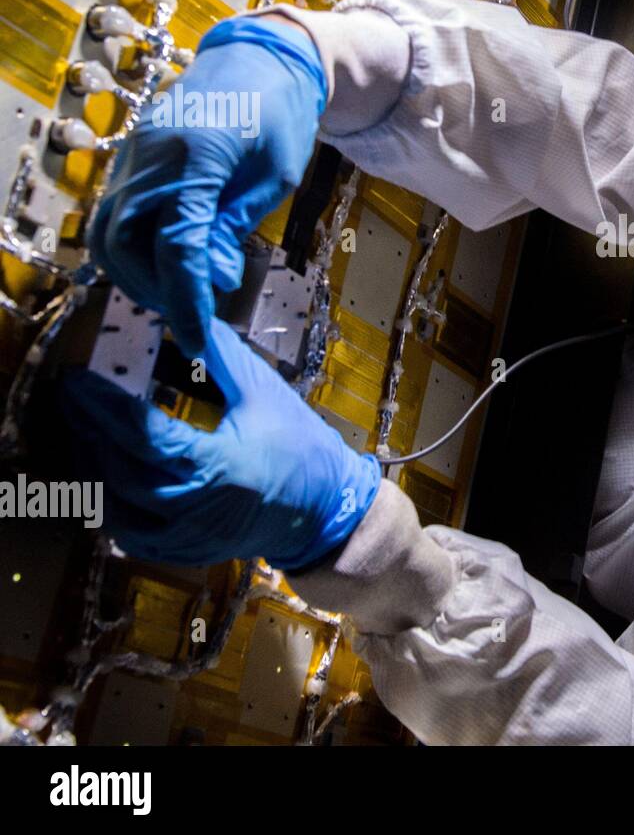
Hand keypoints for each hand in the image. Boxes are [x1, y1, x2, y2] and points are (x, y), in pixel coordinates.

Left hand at [62, 320, 379, 570]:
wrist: (328, 508)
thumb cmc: (301, 447)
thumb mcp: (264, 393)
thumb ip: (221, 356)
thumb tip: (186, 318)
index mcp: (220, 466)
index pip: (144, 436)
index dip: (104, 408)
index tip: (78, 381)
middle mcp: (196, 509)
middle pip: (119, 472)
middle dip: (87, 432)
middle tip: (69, 399)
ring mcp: (188, 538)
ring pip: (115, 509)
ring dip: (91, 470)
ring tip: (80, 432)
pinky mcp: (185, 551)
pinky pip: (130, 534)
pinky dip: (109, 506)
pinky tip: (101, 477)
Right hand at [90, 16, 326, 356]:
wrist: (263, 58)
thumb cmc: (281, 114)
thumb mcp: (276, 177)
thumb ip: (235, 225)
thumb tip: (209, 277)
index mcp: (196, 157)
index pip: (176, 246)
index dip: (186, 300)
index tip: (198, 338)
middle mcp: (152, 155)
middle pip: (123, 243)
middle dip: (156, 289)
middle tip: (194, 313)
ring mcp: (135, 154)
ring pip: (106, 232)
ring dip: (137, 274)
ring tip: (182, 291)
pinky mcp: (132, 157)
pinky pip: (113, 213)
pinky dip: (131, 249)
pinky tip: (166, 264)